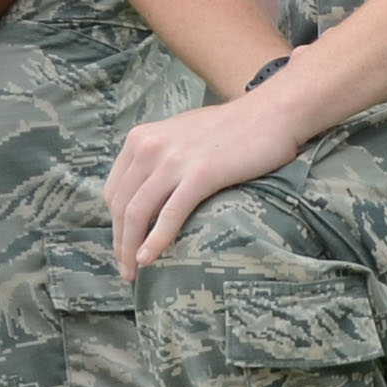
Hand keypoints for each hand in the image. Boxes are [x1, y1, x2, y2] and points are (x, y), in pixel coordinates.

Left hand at [107, 87, 311, 272]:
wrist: (272, 113)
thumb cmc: (230, 128)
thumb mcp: (180, 135)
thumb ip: (158, 157)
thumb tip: (146, 192)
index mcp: (140, 138)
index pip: (113, 191)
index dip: (114, 225)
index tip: (123, 246)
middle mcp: (149, 147)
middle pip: (121, 206)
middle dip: (120, 243)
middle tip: (126, 271)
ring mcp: (174, 160)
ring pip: (138, 213)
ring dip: (131, 248)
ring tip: (134, 273)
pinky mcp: (200, 174)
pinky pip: (170, 214)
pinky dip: (155, 240)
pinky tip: (149, 259)